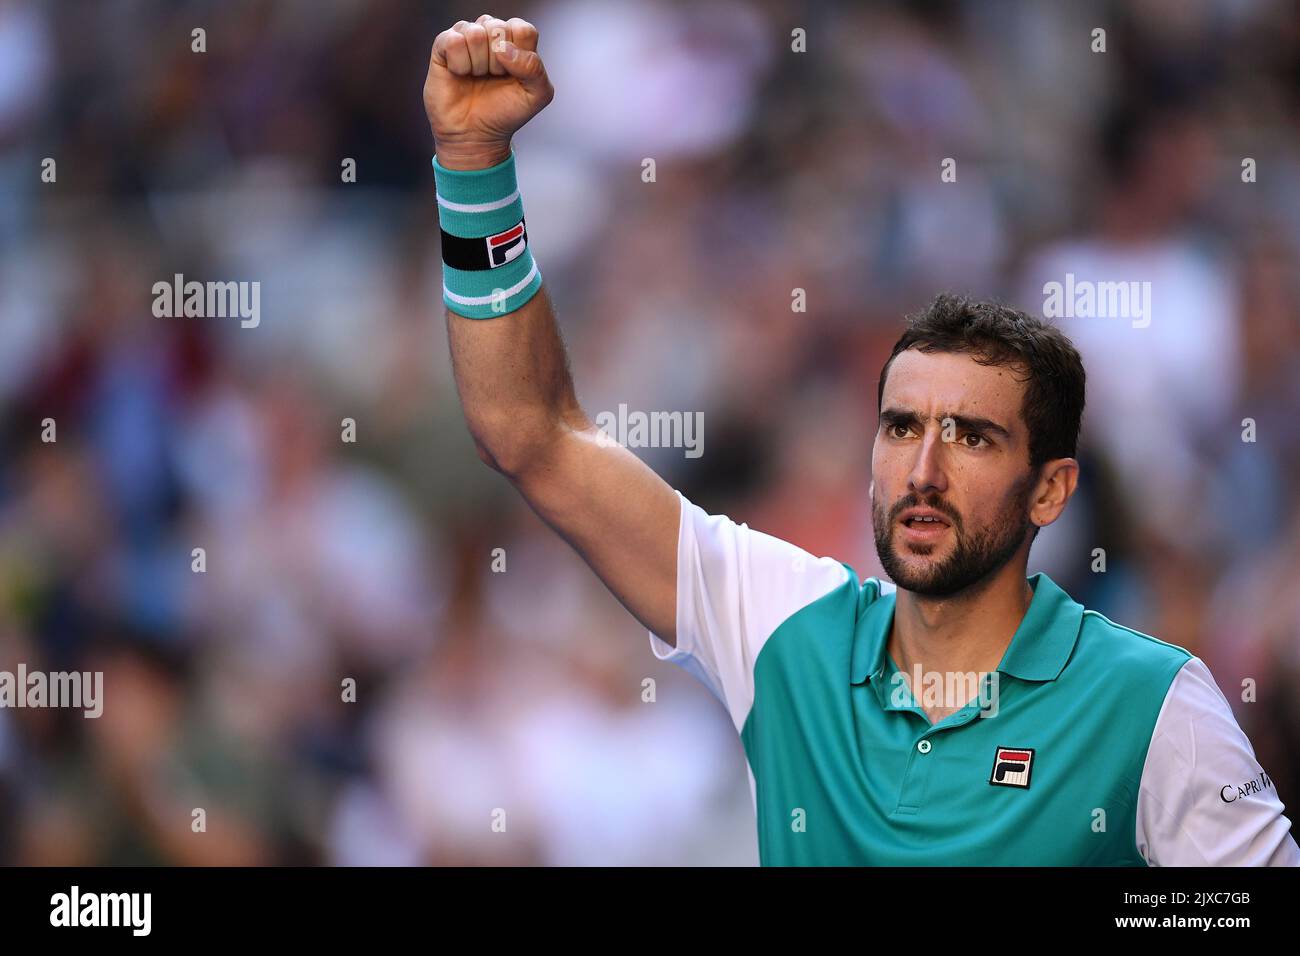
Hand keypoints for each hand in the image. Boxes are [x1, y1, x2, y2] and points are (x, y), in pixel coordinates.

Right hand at [424, 14, 553, 169]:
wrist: (475, 135)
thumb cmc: (505, 113)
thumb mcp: (537, 95)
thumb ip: (535, 68)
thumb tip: (503, 48)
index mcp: (516, 41)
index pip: (522, 29)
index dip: (519, 55)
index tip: (513, 76)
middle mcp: (491, 34)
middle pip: (498, 29)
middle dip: (498, 63)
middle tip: (492, 78)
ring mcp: (466, 37)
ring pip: (476, 33)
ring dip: (478, 65)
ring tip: (476, 77)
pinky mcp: (443, 46)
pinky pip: (454, 41)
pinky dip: (459, 64)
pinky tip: (460, 74)